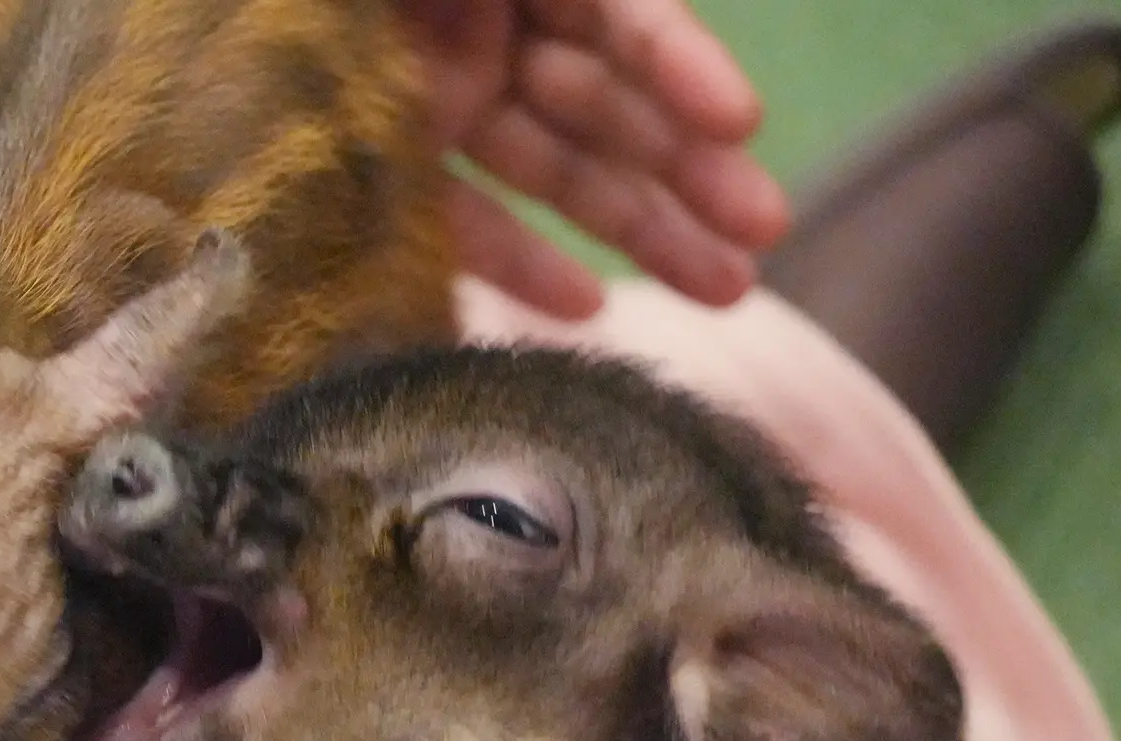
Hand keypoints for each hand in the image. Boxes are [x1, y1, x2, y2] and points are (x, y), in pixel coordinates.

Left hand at [400, 0, 791, 317]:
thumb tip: (612, 11)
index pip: (621, 13)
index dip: (680, 63)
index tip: (738, 122)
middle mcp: (480, 24)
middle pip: (603, 99)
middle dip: (687, 163)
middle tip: (767, 231)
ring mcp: (428, 98)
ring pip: (549, 166)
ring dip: (639, 226)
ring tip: (727, 290)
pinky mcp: (375, 169)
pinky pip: (454, 217)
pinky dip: (516, 262)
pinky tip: (586, 309)